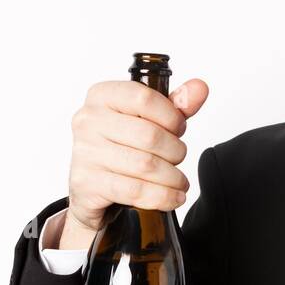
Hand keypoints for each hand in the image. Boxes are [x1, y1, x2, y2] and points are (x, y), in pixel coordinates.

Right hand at [60, 78, 209, 247]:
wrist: (92, 185)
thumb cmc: (122, 144)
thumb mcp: (149, 119)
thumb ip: (176, 104)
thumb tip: (200, 88)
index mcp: (102, 95)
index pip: (144, 98)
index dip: (171, 116)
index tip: (179, 129)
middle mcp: (88, 120)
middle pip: (149, 135)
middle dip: (175, 150)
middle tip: (178, 157)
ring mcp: (85, 153)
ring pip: (146, 165)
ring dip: (173, 177)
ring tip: (179, 181)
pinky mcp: (88, 183)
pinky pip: (135, 191)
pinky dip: (163, 196)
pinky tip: (174, 197)